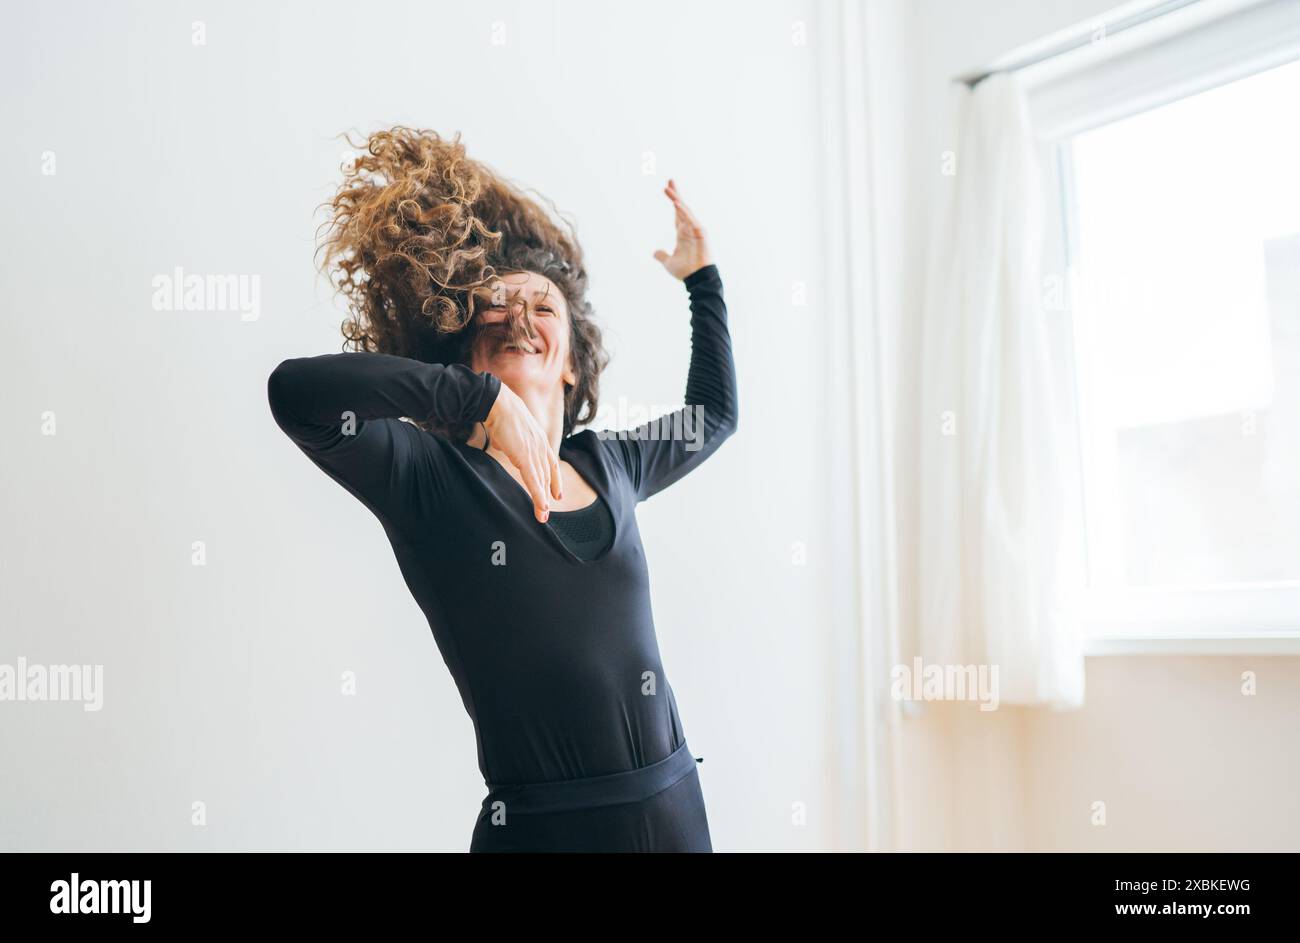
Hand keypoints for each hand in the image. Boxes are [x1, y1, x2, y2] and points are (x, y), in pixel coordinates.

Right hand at [482, 384, 562, 522]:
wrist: (498, 404)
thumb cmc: (500, 412)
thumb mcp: (510, 429)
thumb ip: (511, 440)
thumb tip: (504, 444)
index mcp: (539, 439)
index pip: (550, 463)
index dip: (554, 480)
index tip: (557, 494)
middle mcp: (541, 446)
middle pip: (547, 475)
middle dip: (548, 494)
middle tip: (546, 512)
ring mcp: (534, 451)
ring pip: (542, 481)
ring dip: (542, 501)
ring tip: (542, 516)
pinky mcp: (525, 457)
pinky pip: (534, 480)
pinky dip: (538, 495)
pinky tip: (541, 507)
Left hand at [653, 179, 712, 280]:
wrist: (697, 279)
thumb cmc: (686, 271)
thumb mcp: (669, 262)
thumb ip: (662, 256)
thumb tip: (655, 253)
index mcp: (683, 233)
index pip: (676, 213)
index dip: (672, 201)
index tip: (667, 189)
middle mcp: (689, 228)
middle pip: (681, 207)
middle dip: (675, 194)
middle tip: (669, 180)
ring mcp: (695, 229)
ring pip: (684, 210)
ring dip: (676, 199)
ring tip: (668, 188)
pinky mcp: (700, 232)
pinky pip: (690, 219)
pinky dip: (683, 211)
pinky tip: (675, 203)